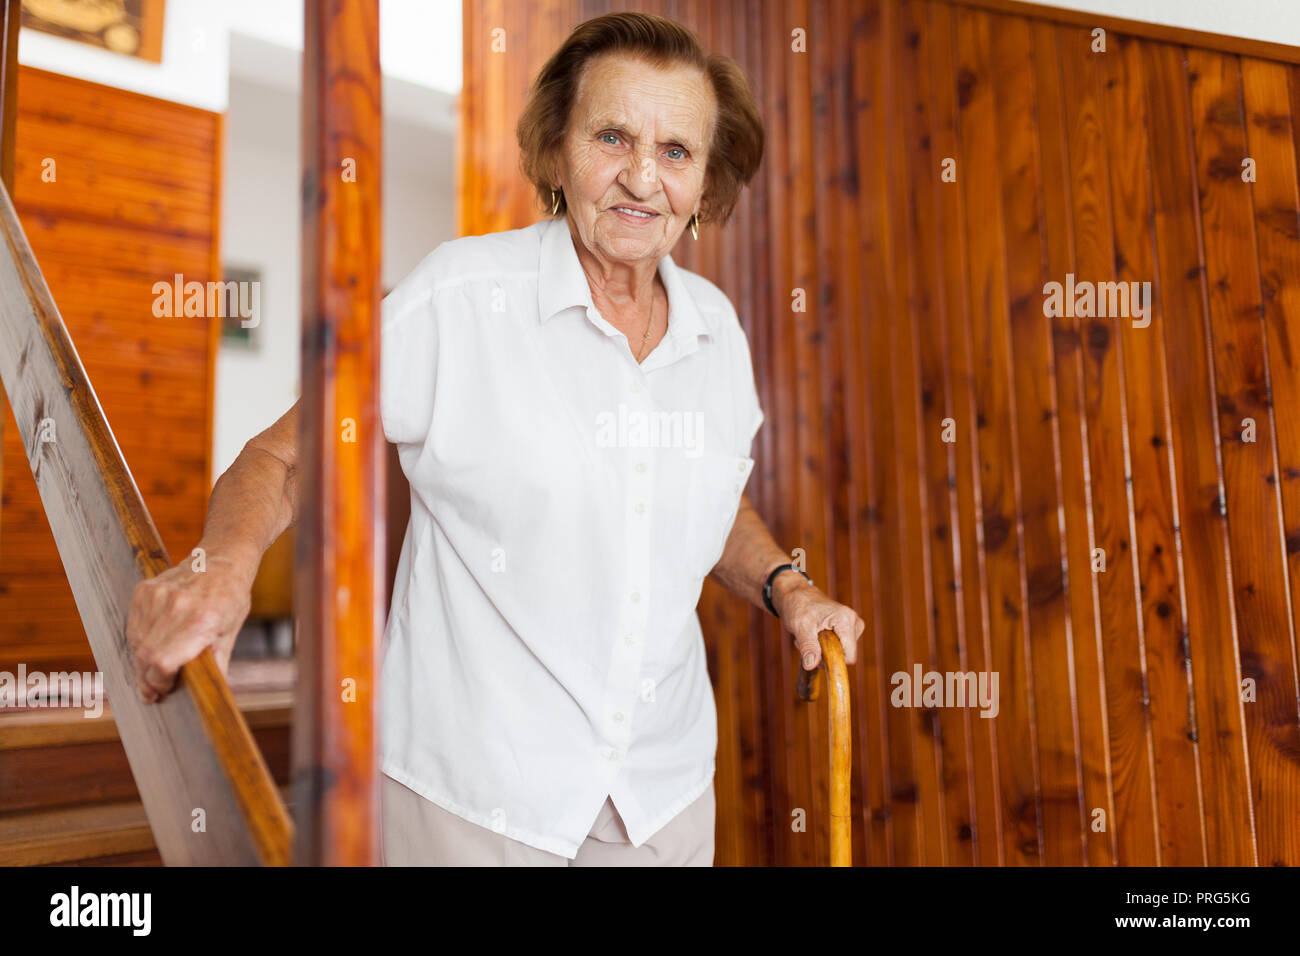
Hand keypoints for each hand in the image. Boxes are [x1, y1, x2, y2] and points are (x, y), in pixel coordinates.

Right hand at [126, 552, 254, 702]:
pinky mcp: (144, 590)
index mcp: (202, 621)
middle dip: (147, 679)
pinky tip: (150, 648)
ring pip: (135, 643)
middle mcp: (176, 607)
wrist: (221, 560)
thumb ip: (216, 664)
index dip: (159, 683)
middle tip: (152, 692)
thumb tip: (208, 696)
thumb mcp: (231, 633)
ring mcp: (156, 596)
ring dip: (141, 662)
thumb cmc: (230, 598)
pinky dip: (138, 642)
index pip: (163, 663)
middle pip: (146, 656)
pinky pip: (132, 626)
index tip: (160, 694)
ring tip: (151, 672)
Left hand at [771, 572, 861, 670]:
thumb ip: (808, 647)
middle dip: (826, 653)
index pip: (849, 656)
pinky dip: (825, 645)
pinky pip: (840, 646)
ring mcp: (853, 624)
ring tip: (811, 633)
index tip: (815, 653)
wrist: (796, 594)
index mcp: (846, 620)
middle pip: (846, 654)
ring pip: (842, 652)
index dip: (833, 660)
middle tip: (810, 639)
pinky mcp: (848, 628)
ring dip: (823, 649)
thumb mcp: (800, 627)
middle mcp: (854, 621)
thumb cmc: (797, 606)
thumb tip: (811, 666)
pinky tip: (816, 633)